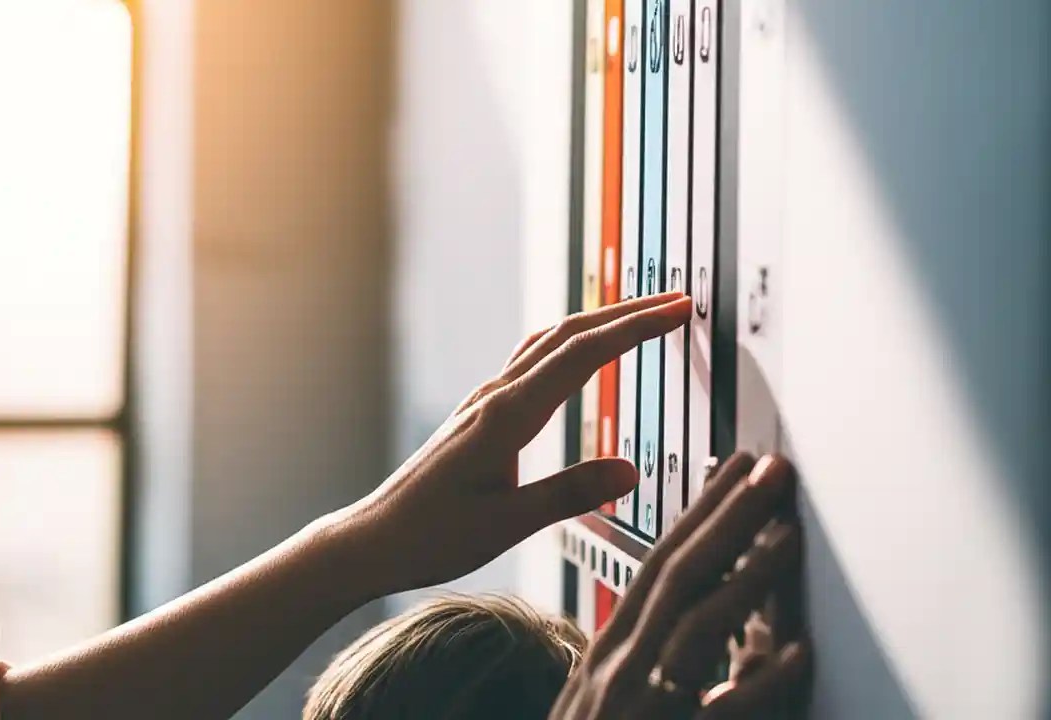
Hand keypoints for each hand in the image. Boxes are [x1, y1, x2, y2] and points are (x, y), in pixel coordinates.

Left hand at [341, 292, 693, 593]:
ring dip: (596, 324)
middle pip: (568, 335)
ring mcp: (485, 403)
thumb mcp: (506, 525)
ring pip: (548, 343)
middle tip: (675, 302)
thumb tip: (630, 471)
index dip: (635, 328)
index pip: (583, 355)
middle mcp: (494, 398)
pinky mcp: (481, 416)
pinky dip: (569, 345)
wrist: (374, 539)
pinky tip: (577, 356)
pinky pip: (532, 362)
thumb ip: (569, 494)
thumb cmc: (429, 535)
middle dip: (625, 313)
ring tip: (638, 317)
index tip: (676, 311)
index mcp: (505, 416)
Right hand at [549, 454, 811, 718]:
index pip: (658, 566)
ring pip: (694, 626)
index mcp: (612, 653)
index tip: (737, 471)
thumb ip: (676, 671)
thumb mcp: (624, 703)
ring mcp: (637, 706)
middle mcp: (618, 670)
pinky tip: (798, 655)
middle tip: (771, 471)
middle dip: (728, 517)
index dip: (701, 514)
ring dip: (747, 576)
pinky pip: (720, 711)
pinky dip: (760, 682)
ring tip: (790, 537)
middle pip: (677, 577)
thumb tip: (750, 653)